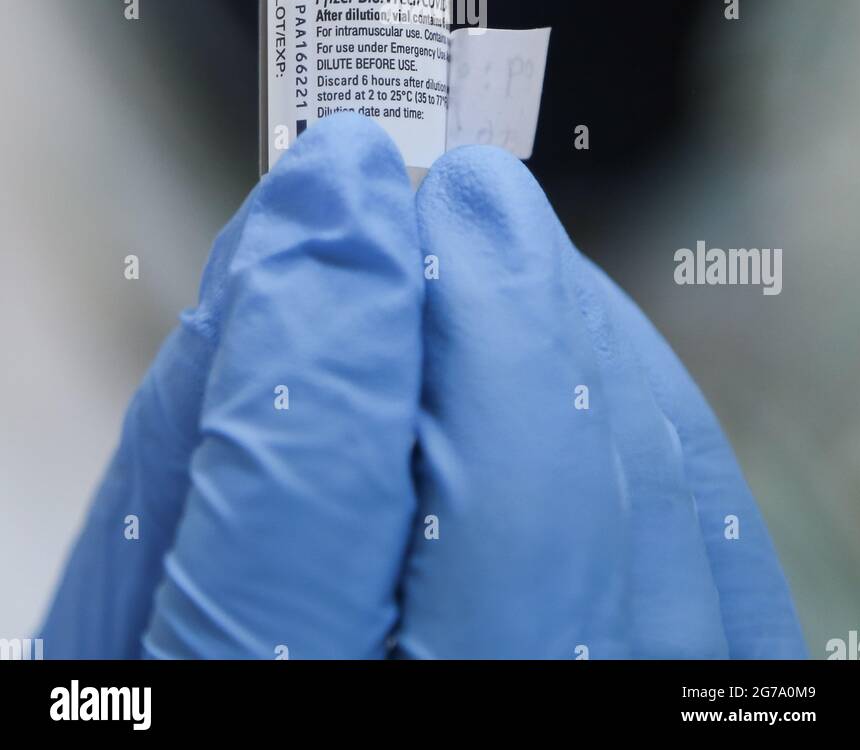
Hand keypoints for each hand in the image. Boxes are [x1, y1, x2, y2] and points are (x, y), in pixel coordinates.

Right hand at [40, 113, 804, 658]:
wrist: (364, 722)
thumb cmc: (220, 684)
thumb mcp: (137, 605)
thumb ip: (190, 430)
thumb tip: (301, 233)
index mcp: (280, 707)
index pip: (306, 488)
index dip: (331, 298)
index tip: (338, 173)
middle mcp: (479, 721)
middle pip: (522, 493)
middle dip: (492, 294)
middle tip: (453, 184)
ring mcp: (613, 711)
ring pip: (640, 496)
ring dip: (573, 329)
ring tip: (505, 241)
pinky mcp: (689, 696)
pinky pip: (715, 538)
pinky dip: (646, 405)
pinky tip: (580, 331)